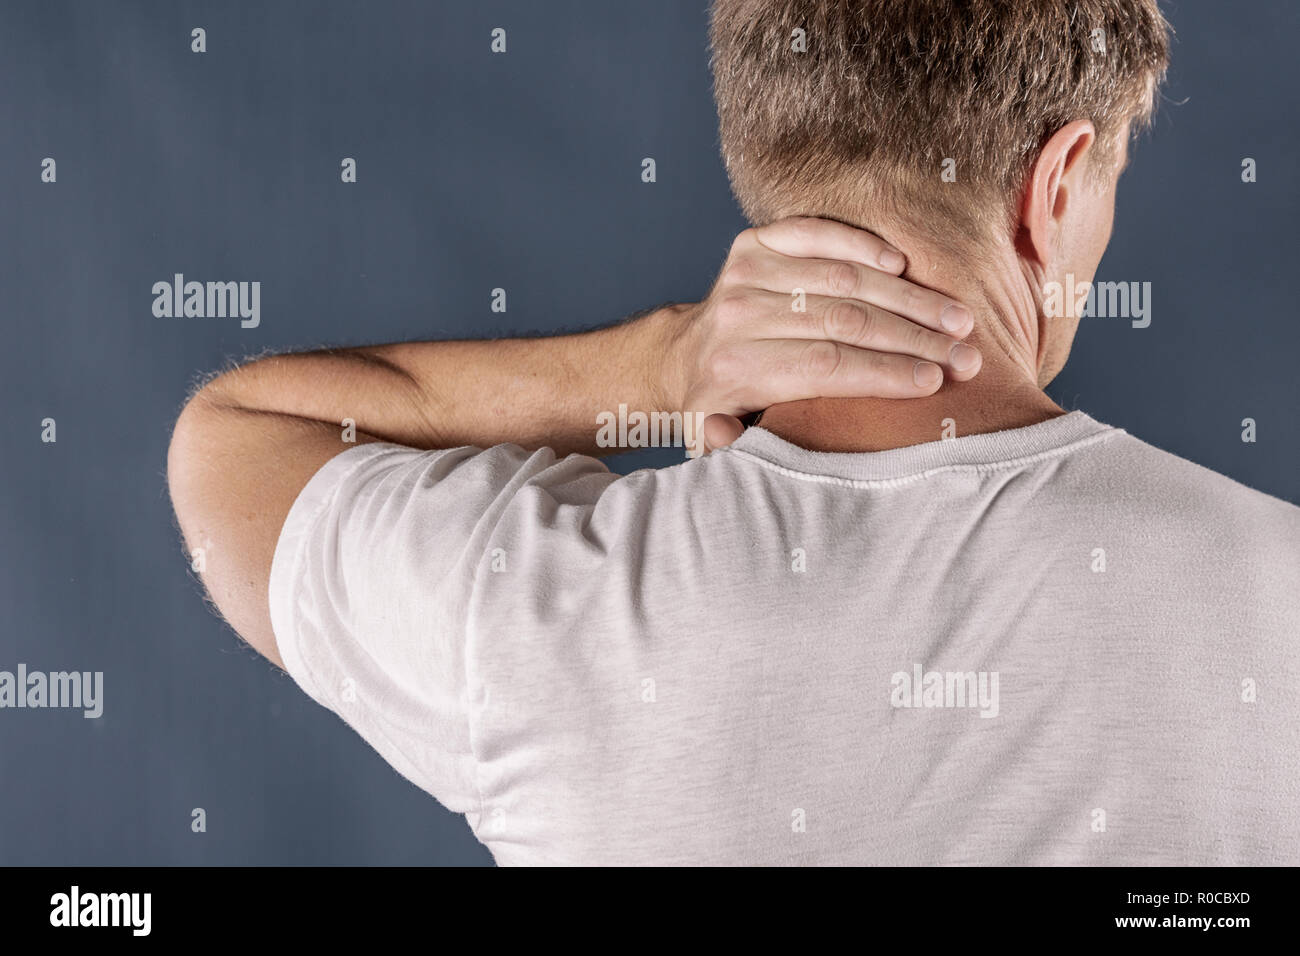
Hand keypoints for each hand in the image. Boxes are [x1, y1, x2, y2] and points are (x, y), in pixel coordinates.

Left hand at [656, 217, 981, 452]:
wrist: (680, 356)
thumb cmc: (718, 405)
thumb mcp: (714, 438)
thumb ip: (726, 444)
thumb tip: (732, 435)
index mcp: (736, 368)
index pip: (826, 366)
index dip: (885, 372)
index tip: (937, 381)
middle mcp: (738, 314)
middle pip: (844, 321)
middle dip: (914, 339)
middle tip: (965, 354)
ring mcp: (745, 271)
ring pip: (843, 278)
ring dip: (908, 298)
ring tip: (957, 318)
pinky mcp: (754, 242)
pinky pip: (817, 232)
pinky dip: (864, 246)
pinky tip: (903, 266)